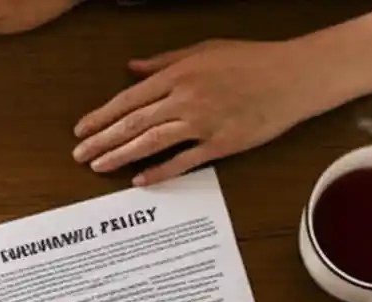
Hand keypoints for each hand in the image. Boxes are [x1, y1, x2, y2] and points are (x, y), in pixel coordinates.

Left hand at [74, 39, 345, 186]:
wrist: (292, 77)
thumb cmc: (250, 60)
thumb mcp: (204, 50)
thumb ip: (164, 62)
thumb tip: (131, 69)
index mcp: (179, 74)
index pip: (129, 99)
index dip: (102, 116)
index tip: (82, 130)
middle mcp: (186, 99)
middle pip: (134, 123)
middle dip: (103, 140)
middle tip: (79, 155)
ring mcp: (203, 123)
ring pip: (152, 142)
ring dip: (122, 156)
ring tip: (99, 167)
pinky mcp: (221, 144)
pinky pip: (184, 161)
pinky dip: (160, 171)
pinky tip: (139, 179)